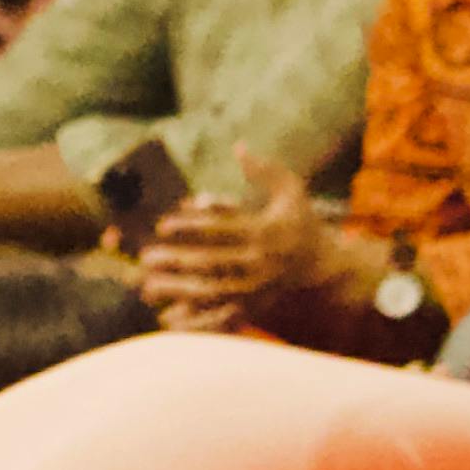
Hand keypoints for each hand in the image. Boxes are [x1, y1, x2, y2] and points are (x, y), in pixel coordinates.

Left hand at [136, 153, 327, 329]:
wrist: (324, 268)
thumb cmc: (301, 223)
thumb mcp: (291, 190)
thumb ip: (265, 169)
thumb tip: (239, 145)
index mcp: (264, 233)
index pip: (221, 230)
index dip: (189, 227)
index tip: (162, 226)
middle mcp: (259, 264)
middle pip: (211, 264)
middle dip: (176, 262)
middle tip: (145, 258)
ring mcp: (256, 290)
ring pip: (212, 295)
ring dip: (178, 293)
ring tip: (147, 287)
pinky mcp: (254, 309)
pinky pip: (221, 320)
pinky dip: (195, 323)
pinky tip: (167, 320)